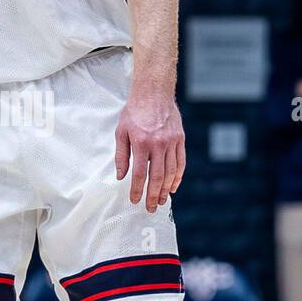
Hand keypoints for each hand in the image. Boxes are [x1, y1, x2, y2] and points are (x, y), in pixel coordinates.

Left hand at [115, 91, 185, 211]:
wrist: (154, 92)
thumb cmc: (134, 112)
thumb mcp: (121, 132)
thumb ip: (121, 156)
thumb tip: (121, 176)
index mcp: (141, 143)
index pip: (138, 174)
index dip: (136, 190)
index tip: (134, 200)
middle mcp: (158, 144)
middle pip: (156, 177)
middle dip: (153, 195)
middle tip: (150, 207)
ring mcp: (171, 142)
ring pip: (171, 172)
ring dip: (166, 189)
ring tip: (162, 200)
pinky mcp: (180, 139)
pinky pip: (181, 162)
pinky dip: (178, 177)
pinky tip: (173, 187)